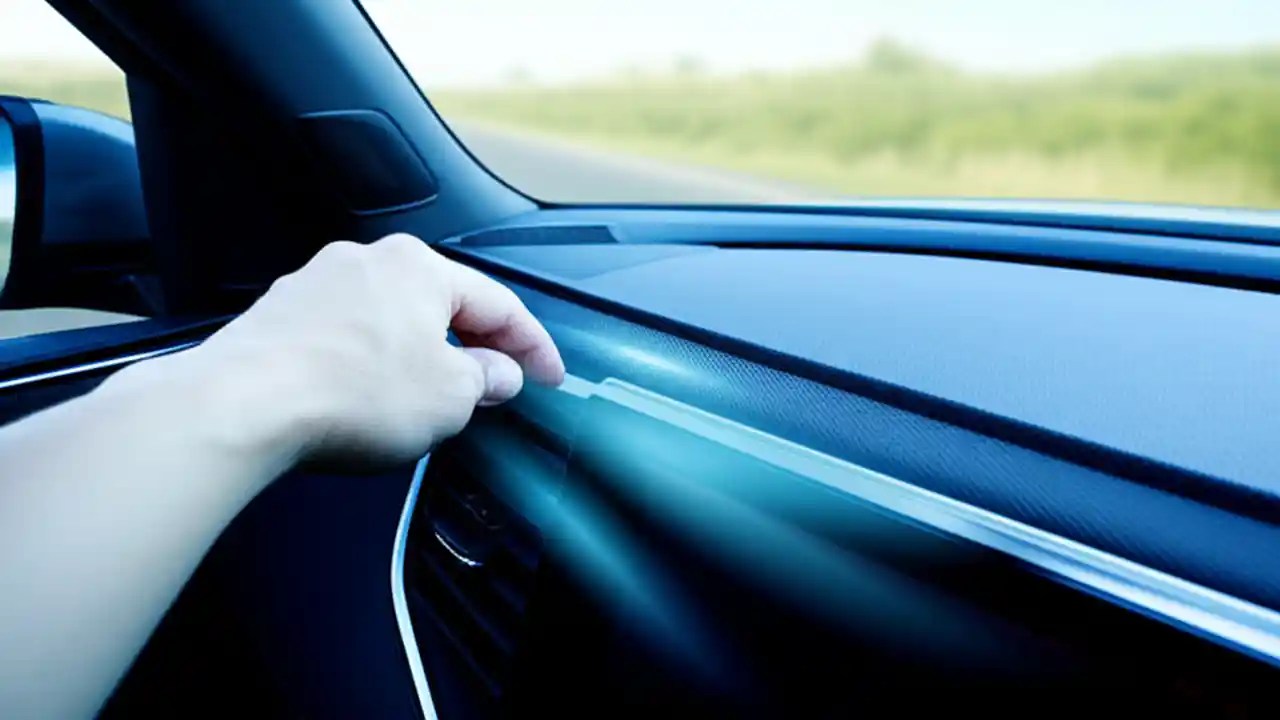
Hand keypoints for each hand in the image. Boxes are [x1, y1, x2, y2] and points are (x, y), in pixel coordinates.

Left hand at [186, 233, 563, 465]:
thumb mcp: (450, 398)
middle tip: (494, 391)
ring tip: (428, 403)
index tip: (550, 377)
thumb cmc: (353, 393)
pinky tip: (367, 401)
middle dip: (473, 348)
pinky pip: (345, 337)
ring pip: (389, 320)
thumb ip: (484, 380)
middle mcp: (367, 260)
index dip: (534, 347)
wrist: (241, 405)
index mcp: (420, 267)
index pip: (499, 304)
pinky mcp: (277, 318)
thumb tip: (495, 373)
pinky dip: (369, 364)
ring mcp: (315, 285)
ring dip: (418, 357)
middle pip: (441, 305)